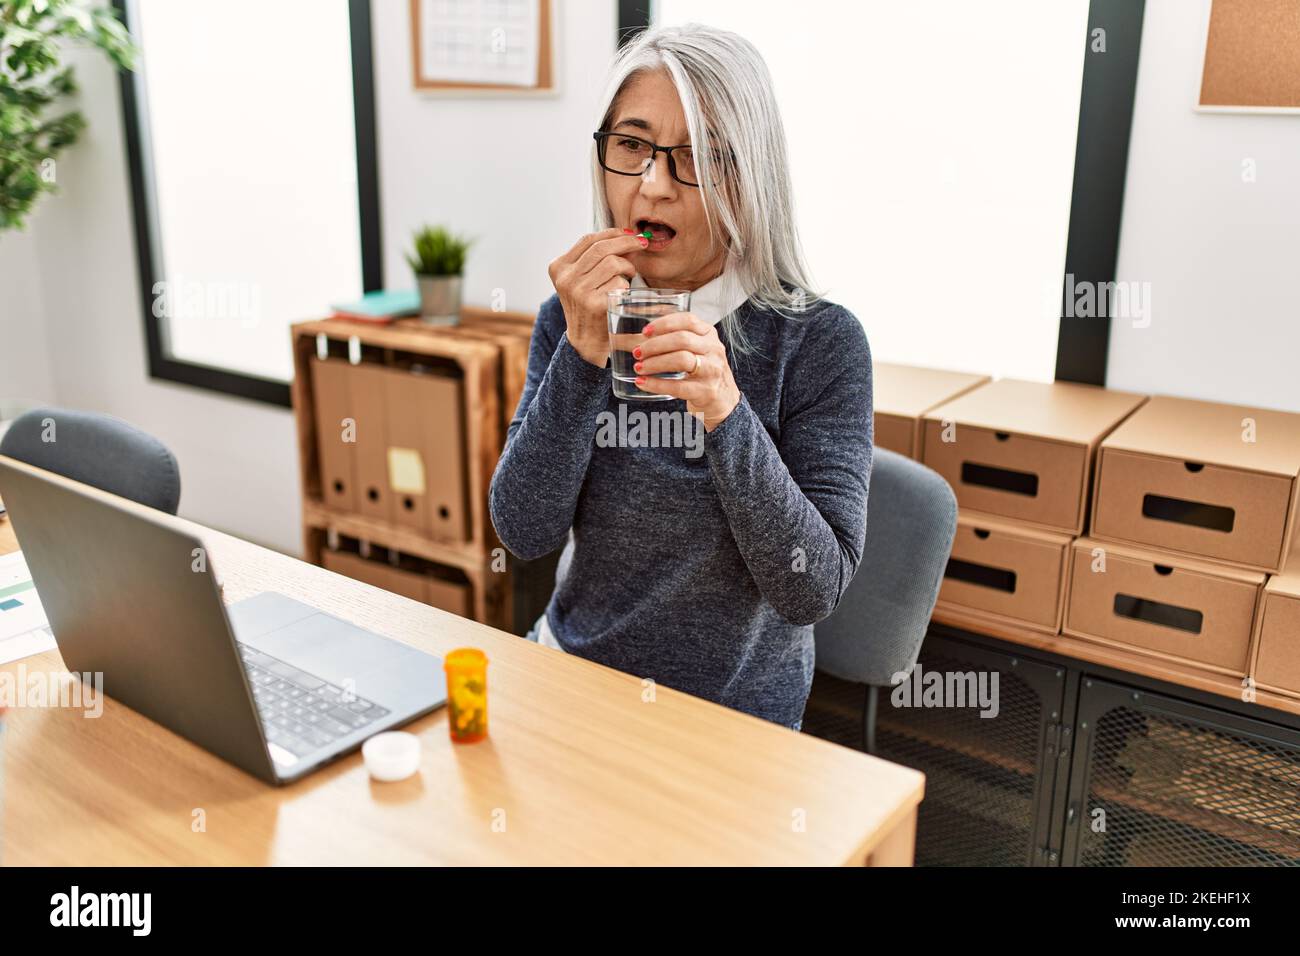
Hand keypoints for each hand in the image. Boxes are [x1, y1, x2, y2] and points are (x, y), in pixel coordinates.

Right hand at [548, 227, 648, 366]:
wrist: (585, 341)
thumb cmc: (589, 305)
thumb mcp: (583, 279)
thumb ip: (597, 258)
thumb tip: (628, 236)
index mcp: (559, 267)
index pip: (588, 239)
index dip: (612, 233)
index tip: (630, 233)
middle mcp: (565, 278)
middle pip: (602, 248)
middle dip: (627, 242)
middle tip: (642, 244)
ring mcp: (578, 292)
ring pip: (612, 263)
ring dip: (628, 267)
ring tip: (629, 275)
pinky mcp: (594, 304)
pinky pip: (619, 283)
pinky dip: (626, 285)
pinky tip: (623, 293)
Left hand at [630, 312, 740, 430]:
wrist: (723, 400)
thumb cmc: (703, 370)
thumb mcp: (694, 349)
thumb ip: (670, 340)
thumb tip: (627, 338)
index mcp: (709, 334)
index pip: (688, 320)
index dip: (664, 324)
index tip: (646, 331)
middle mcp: (713, 349)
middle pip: (682, 339)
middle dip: (655, 345)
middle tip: (638, 352)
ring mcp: (712, 370)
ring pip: (682, 360)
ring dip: (655, 363)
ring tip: (639, 367)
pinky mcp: (706, 391)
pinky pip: (678, 386)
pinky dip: (656, 384)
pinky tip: (643, 382)